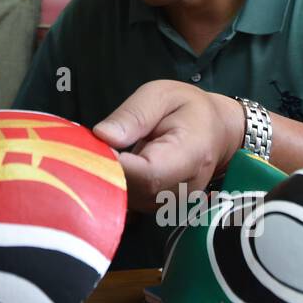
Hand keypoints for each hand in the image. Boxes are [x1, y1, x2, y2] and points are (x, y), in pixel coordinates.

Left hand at [91, 80, 244, 212]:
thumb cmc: (189, 110)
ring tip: (95, 155)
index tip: (91, 151)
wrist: (218, 132)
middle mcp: (184, 186)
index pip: (149, 174)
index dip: (116, 167)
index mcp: (190, 154)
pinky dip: (114, 187)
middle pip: (136, 192)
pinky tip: (106, 167)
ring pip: (130, 201)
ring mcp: (174, 201)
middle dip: (105, 173)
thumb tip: (103, 136)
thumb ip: (133, 114)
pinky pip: (131, 202)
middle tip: (84, 151)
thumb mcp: (161, 96)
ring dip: (107, 181)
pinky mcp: (161, 205)